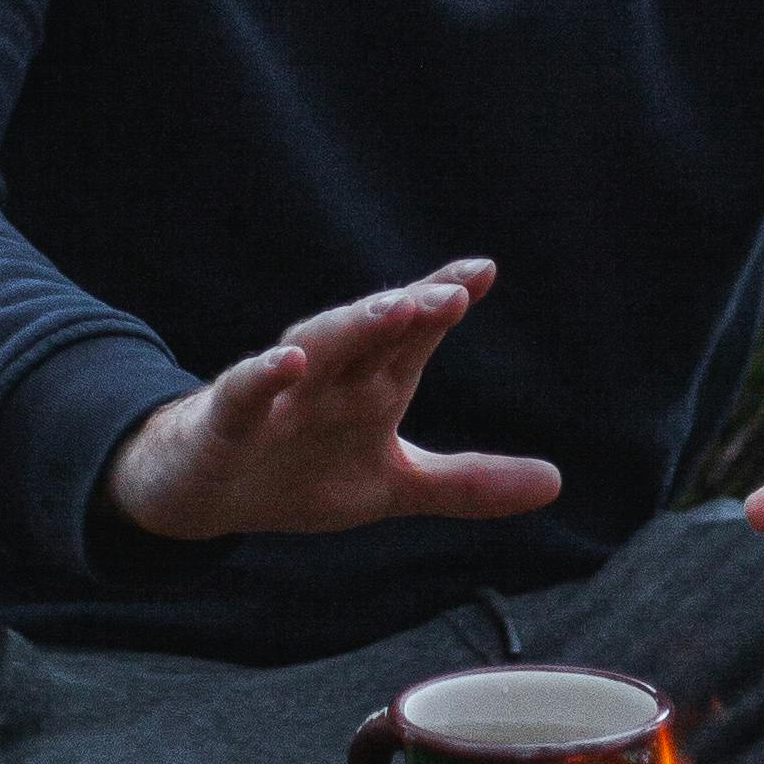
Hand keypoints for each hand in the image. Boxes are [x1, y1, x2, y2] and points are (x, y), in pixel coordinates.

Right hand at [103, 257, 563, 546]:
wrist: (207, 492)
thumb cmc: (301, 470)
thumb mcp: (394, 485)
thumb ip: (469, 483)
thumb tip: (557, 483)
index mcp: (372, 382)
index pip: (413, 331)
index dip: (444, 297)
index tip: (484, 271)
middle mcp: (331, 375)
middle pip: (372, 330)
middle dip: (410, 308)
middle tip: (452, 292)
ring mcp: (280, 394)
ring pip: (317, 346)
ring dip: (352, 325)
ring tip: (391, 307)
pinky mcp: (230, 420)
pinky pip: (245, 392)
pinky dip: (264, 375)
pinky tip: (287, 361)